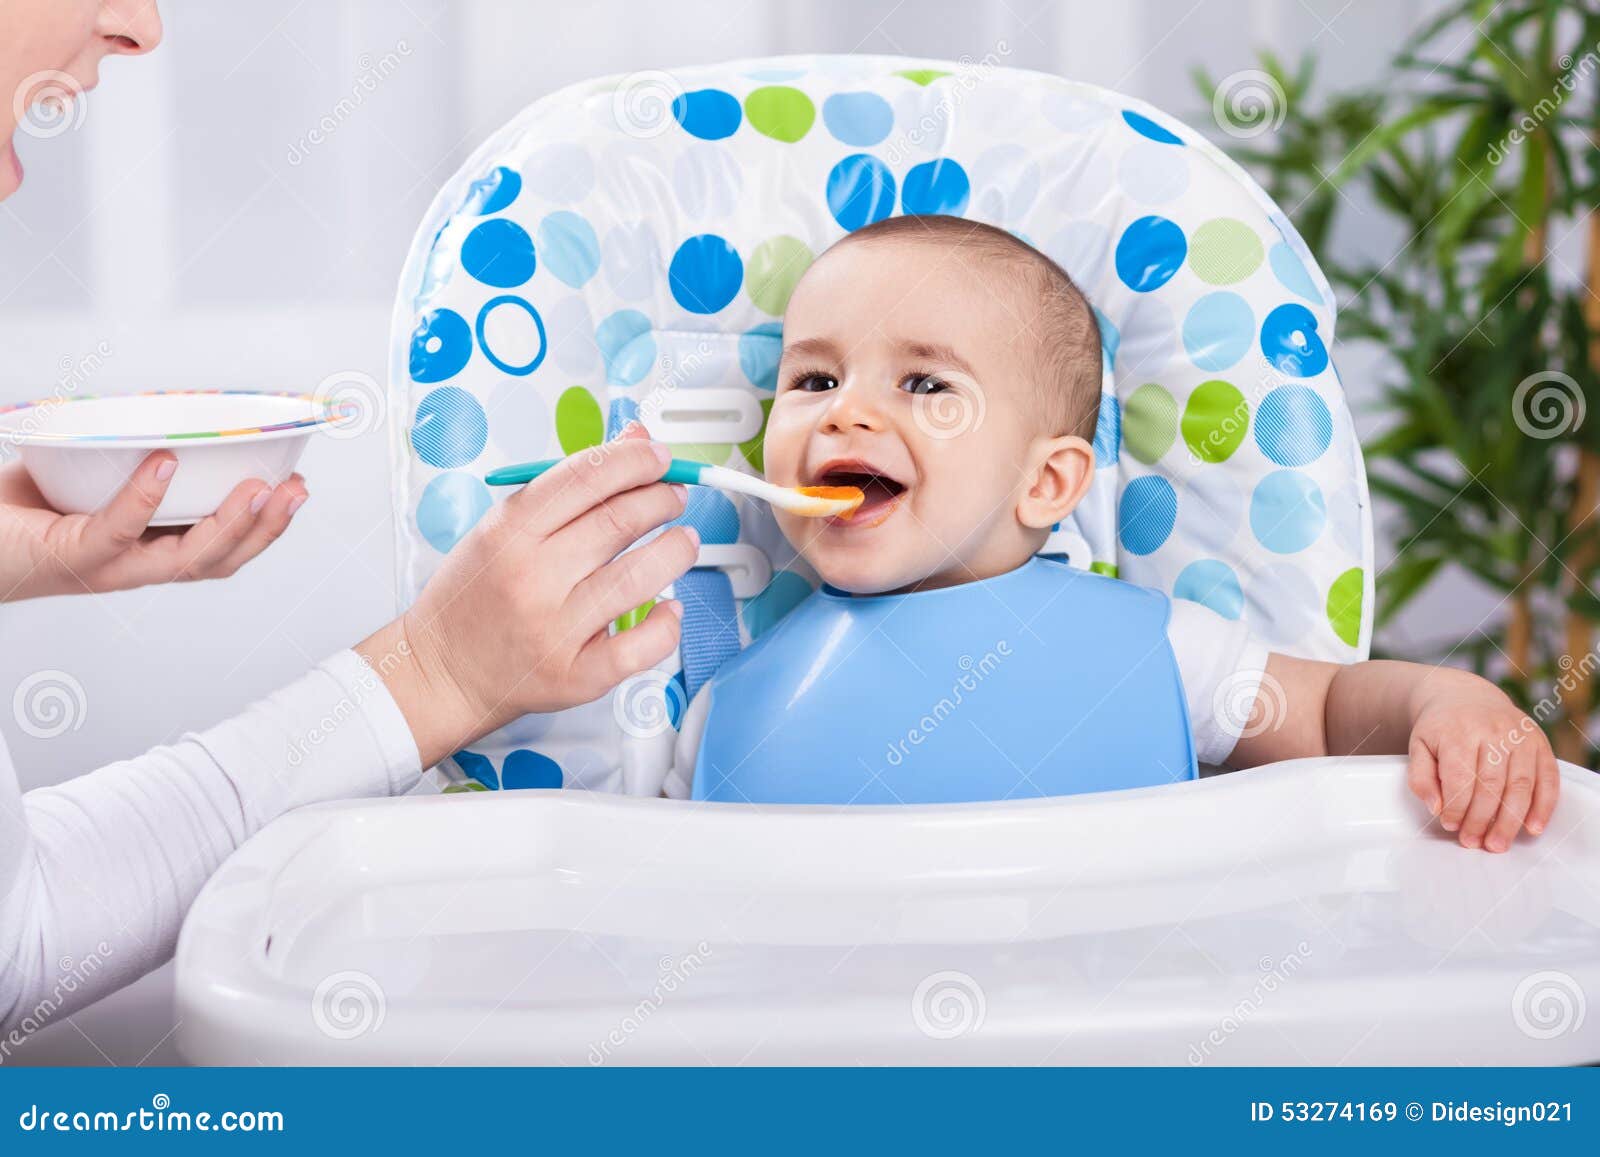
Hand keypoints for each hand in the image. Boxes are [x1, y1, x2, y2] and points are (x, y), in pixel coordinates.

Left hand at [0, 452, 307, 600]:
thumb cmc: (12, 509)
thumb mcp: (82, 473)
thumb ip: (120, 449)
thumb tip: (158, 398)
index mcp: (145, 549)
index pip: (220, 547)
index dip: (265, 525)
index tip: (297, 485)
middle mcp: (134, 566)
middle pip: (218, 561)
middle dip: (265, 528)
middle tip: (296, 490)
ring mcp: (106, 566)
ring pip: (184, 559)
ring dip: (229, 525)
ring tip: (257, 487)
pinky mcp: (70, 557)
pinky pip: (116, 530)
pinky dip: (145, 496)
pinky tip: (165, 464)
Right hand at [357, 426, 696, 768]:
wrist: (442, 672)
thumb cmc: (476, 595)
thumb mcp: (506, 527)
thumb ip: (570, 485)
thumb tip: (635, 441)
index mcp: (510, 532)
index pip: (586, 476)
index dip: (635, 459)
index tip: (660, 457)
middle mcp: (533, 578)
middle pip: (619, 521)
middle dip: (662, 498)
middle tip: (674, 496)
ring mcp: (556, 630)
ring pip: (640, 578)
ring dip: (677, 550)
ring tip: (684, 540)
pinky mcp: (576, 675)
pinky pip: (640, 647)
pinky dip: (667, 624)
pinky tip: (670, 607)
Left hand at [1407, 673, 1559, 851]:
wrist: (1463, 696)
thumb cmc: (1440, 727)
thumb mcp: (1418, 747)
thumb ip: (1420, 778)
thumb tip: (1436, 808)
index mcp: (1458, 732)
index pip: (1461, 778)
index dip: (1457, 808)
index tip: (1451, 826)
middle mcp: (1492, 732)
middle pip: (1491, 785)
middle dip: (1482, 820)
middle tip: (1474, 842)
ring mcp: (1519, 736)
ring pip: (1520, 785)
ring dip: (1511, 820)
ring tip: (1498, 843)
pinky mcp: (1539, 741)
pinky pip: (1548, 777)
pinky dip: (1543, 806)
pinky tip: (1533, 827)